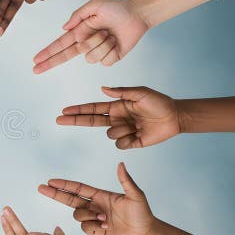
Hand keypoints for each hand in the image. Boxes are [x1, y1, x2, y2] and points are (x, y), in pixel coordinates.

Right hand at [32, 0, 148, 72]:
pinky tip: (115, 40)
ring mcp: (97, 52)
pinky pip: (104, 60)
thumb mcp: (94, 5)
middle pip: (65, 56)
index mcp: (80, 32)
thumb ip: (77, 16)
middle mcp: (86, 43)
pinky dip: (110, 48)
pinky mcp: (109, 58)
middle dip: (50, 62)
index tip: (36, 60)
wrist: (136, 15)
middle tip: (36, 69)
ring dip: (100, 42)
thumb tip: (64, 28)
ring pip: (89, 56)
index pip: (60, 45)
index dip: (47, 53)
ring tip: (108, 32)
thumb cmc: (116, 8)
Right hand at [39, 162, 154, 234]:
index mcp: (100, 195)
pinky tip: (107, 226)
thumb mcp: (135, 194)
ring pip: (77, 215)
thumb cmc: (142, 212)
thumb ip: (125, 180)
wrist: (145, 233)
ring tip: (106, 218)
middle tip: (41, 188)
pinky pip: (84, 227)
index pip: (77, 188)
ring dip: (89, 215)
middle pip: (68, 199)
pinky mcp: (94, 231)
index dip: (64, 184)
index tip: (51, 181)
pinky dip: (93, 226)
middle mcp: (93, 206)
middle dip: (55, 193)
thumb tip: (120, 164)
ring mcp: (93, 219)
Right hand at [56, 86, 181, 148]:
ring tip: (138, 125)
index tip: (64, 111)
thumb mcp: (140, 93)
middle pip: (91, 121)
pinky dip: (129, 140)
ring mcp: (123, 131)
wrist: (175, 117)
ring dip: (122, 130)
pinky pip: (121, 145)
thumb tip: (102, 89)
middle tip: (59, 119)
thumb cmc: (159, 102)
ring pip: (110, 135)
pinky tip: (141, 134)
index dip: (78, 110)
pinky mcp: (131, 143)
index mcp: (117, 107)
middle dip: (75, 120)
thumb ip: (121, 92)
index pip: (92, 109)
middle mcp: (117, 119)